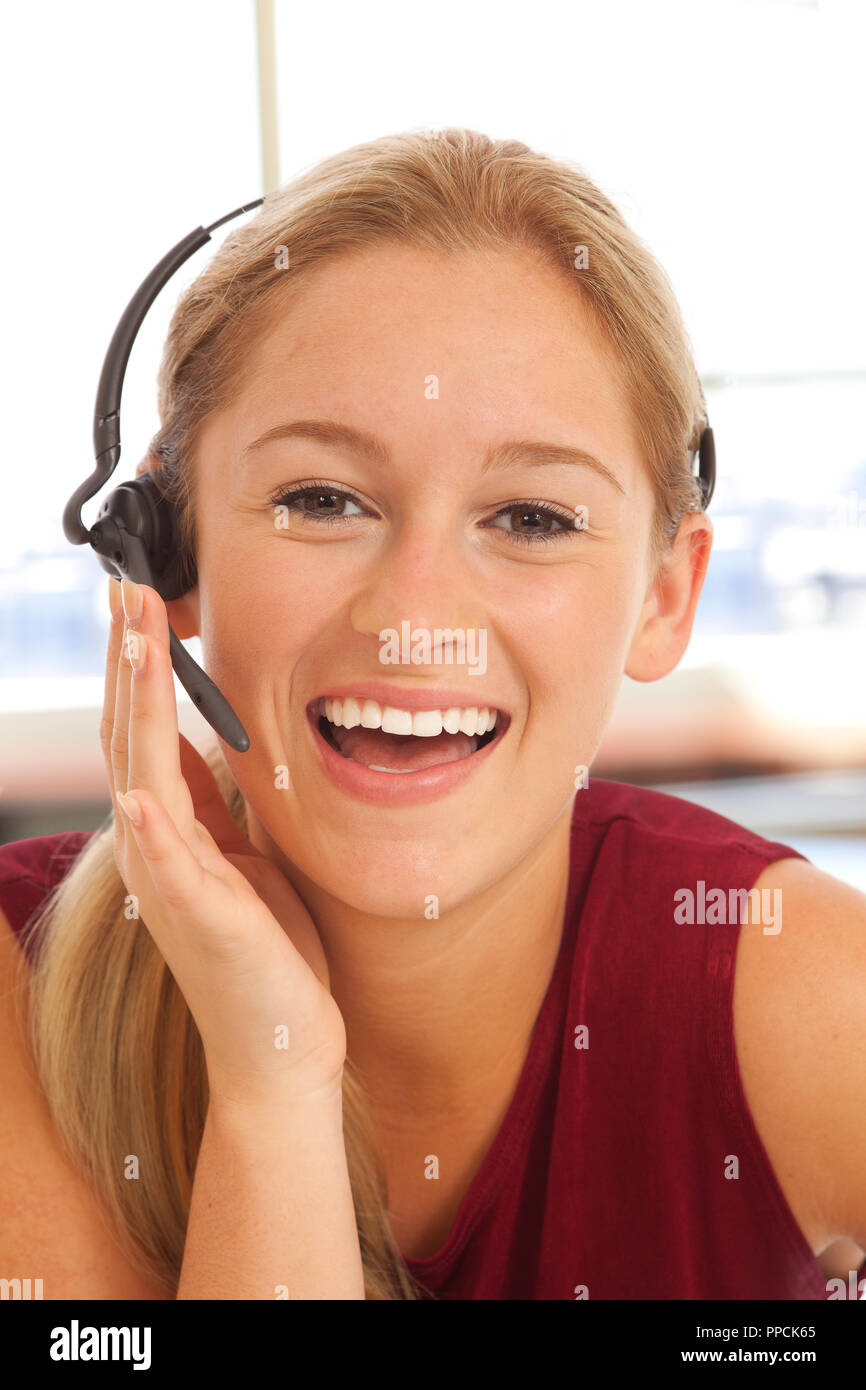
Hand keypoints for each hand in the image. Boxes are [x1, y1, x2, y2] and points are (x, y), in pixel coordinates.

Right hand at [100, 576, 346, 1109]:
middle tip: (126, 589)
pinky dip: (152, 830)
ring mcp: (173, 886)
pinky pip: (172, 869)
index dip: (137, 664)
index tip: (139, 599)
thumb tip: (197, 737)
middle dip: (128, 661)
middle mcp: (156, 849)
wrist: (278, 1043)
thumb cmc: (266, 947)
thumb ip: (211, 800)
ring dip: (132, 712)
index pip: (140, 729)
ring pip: (142, 780)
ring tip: (131, 645)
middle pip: (128, 737)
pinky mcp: (204, 923)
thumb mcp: (240, 852)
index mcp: (169, 828)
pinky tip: (139, 793)